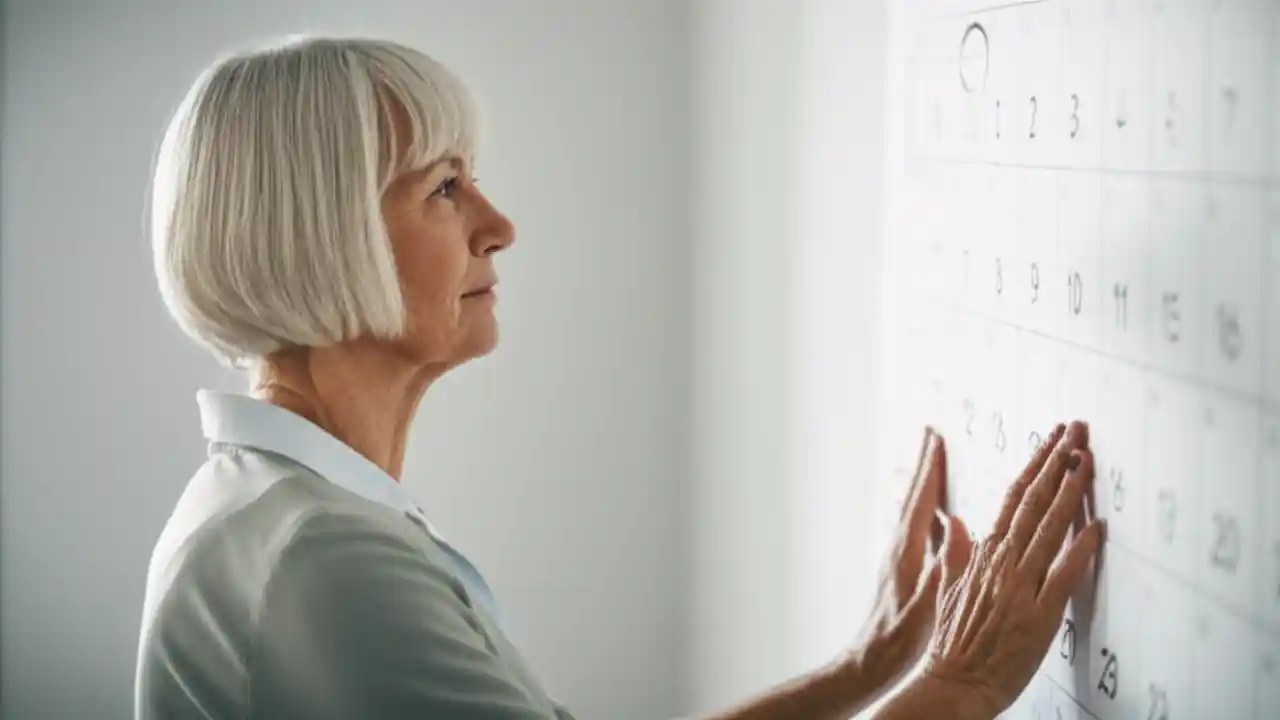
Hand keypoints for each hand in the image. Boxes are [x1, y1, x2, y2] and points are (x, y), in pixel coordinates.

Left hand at [841, 428, 973, 700]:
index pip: (921, 502)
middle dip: (925, 464)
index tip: (936, 439)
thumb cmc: (897, 642)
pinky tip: (937, 509)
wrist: (870, 662)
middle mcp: (899, 548)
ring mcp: (900, 556)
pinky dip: (928, 508)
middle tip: (930, 432)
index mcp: (905, 554)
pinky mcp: (903, 568)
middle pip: (915, 496)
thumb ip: (939, 571)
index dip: (930, 470)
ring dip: (926, 482)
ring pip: (916, 509)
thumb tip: (953, 533)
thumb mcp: (924, 609)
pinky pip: (919, 526)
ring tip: (934, 459)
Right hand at [915, 421, 1103, 716]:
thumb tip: (956, 520)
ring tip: (1087, 461)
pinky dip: (1080, 547)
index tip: (1050, 439)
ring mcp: (1020, 587)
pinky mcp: (1038, 614)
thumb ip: (956, 553)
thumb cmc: (952, 643)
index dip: (1034, 465)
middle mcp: (1001, 563)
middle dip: (1056, 462)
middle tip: (1077, 431)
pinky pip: (1064, 574)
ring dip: (1070, 492)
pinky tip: (1097, 525)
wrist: (953, 684)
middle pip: (1033, 502)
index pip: (1012, 498)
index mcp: (983, 555)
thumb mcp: (948, 589)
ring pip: (1049, 529)